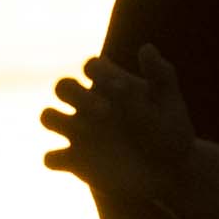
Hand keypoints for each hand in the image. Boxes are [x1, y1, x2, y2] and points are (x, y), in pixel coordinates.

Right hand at [35, 49, 199, 218]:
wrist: (170, 170)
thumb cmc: (170, 130)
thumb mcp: (170, 102)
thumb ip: (161, 74)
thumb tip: (146, 48)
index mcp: (110, 85)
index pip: (92, 65)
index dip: (99, 72)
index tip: (122, 88)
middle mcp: (89, 106)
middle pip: (63, 86)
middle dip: (76, 95)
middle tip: (105, 113)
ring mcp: (80, 133)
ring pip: (48, 116)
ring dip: (56, 119)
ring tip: (84, 132)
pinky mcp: (75, 162)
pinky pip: (51, 158)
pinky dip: (55, 159)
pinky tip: (76, 164)